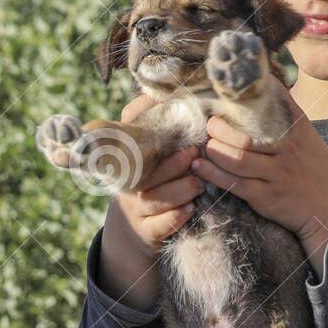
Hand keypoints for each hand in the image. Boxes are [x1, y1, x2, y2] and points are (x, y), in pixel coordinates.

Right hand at [97, 97, 202, 306]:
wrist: (138, 231)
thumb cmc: (153, 184)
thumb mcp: (149, 158)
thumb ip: (150, 129)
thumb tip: (156, 94)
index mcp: (129, 164)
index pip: (132, 146)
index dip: (151, 137)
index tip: (174, 131)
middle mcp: (129, 186)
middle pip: (146, 175)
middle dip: (171, 164)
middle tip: (194, 155)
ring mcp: (135, 211)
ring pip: (153, 201)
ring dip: (177, 191)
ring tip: (198, 185)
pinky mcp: (145, 234)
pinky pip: (157, 227)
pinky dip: (173, 219)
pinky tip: (189, 211)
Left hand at [192, 86, 327, 274]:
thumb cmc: (321, 174)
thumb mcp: (311, 142)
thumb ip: (289, 123)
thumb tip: (266, 98)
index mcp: (298, 132)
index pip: (275, 103)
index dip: (249, 93)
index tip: (229, 89)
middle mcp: (287, 150)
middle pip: (245, 135)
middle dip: (220, 128)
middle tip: (210, 124)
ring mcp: (277, 175)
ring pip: (236, 159)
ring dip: (214, 150)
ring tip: (203, 146)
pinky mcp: (267, 198)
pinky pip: (235, 184)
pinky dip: (214, 174)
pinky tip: (200, 167)